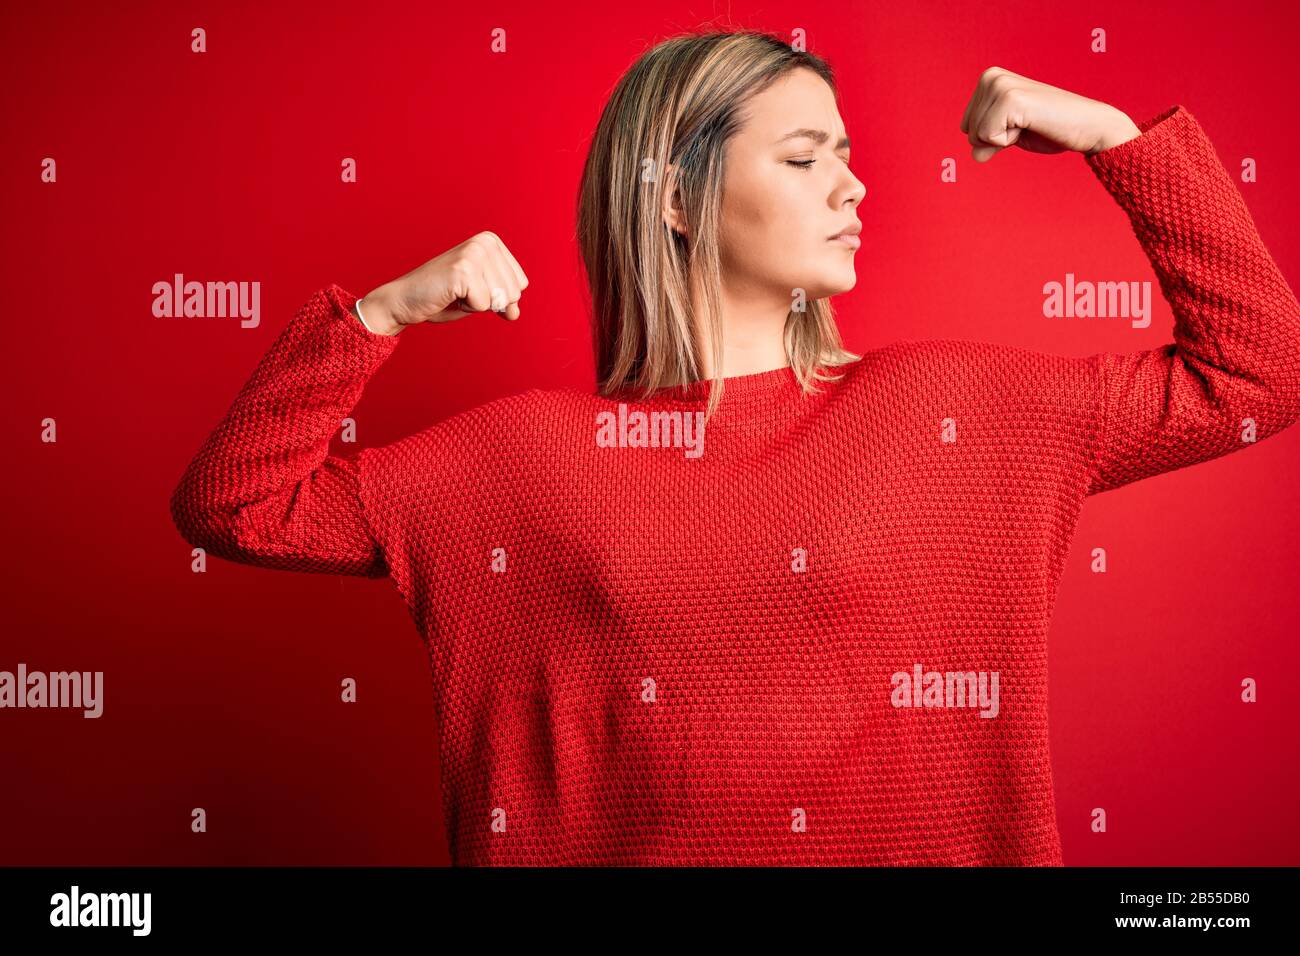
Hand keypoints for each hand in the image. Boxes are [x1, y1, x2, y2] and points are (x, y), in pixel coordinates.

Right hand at [358, 231, 529, 334]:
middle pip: (514, 292)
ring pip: (501, 298)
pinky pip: (484, 304)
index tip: (472, 288)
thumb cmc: (443, 297)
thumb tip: (515, 313)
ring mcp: (474, 253)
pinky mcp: (463, 270)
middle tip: (462, 292)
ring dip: (479, 304)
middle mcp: (485, 242)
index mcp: (491, 242)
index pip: (521, 284)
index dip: (498, 297)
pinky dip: (468, 307)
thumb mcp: (481, 297)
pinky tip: (450, 295)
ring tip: (456, 293)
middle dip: (489, 302)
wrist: (406, 300)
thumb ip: (503, 301)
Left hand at [959, 67, 1141, 162]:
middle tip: (1027, 124)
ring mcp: (1000, 85)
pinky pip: (988, 138)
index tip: (1020, 123)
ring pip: (976, 136)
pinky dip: (1008, 141)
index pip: (966, 126)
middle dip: (996, 138)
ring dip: (1004, 139)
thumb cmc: (1049, 128)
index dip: (992, 135)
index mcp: (989, 79)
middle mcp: (991, 76)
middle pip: (968, 131)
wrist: (1086, 126)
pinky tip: (1031, 125)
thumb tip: (974, 156)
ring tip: (1030, 123)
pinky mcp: (1010, 99)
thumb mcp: (1008, 135)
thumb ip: (986, 142)